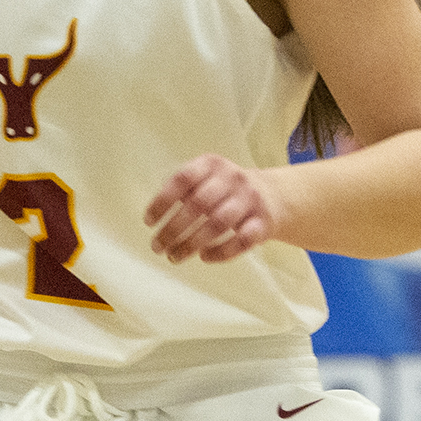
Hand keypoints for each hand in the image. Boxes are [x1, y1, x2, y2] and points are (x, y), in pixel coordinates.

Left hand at [143, 154, 281, 263]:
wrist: (272, 195)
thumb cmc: (224, 190)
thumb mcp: (204, 177)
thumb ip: (180, 189)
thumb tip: (153, 215)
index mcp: (211, 164)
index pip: (182, 179)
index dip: (162, 201)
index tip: (148, 222)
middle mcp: (232, 178)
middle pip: (199, 204)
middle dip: (173, 229)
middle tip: (156, 247)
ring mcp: (250, 199)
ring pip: (218, 223)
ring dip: (191, 244)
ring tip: (173, 256)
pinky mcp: (264, 222)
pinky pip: (241, 241)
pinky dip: (220, 252)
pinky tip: (203, 257)